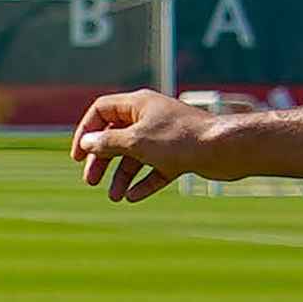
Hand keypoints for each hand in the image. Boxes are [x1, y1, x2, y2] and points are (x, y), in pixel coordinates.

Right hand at [70, 89, 220, 202]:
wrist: (225, 149)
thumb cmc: (180, 139)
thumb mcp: (136, 141)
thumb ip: (108, 143)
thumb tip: (87, 142)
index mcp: (139, 104)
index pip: (102, 110)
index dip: (86, 131)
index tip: (77, 156)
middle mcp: (151, 117)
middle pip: (116, 136)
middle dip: (102, 159)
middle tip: (90, 181)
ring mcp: (166, 136)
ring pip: (136, 155)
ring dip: (122, 175)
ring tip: (115, 197)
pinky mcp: (180, 154)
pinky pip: (156, 169)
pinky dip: (144, 182)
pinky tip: (133, 197)